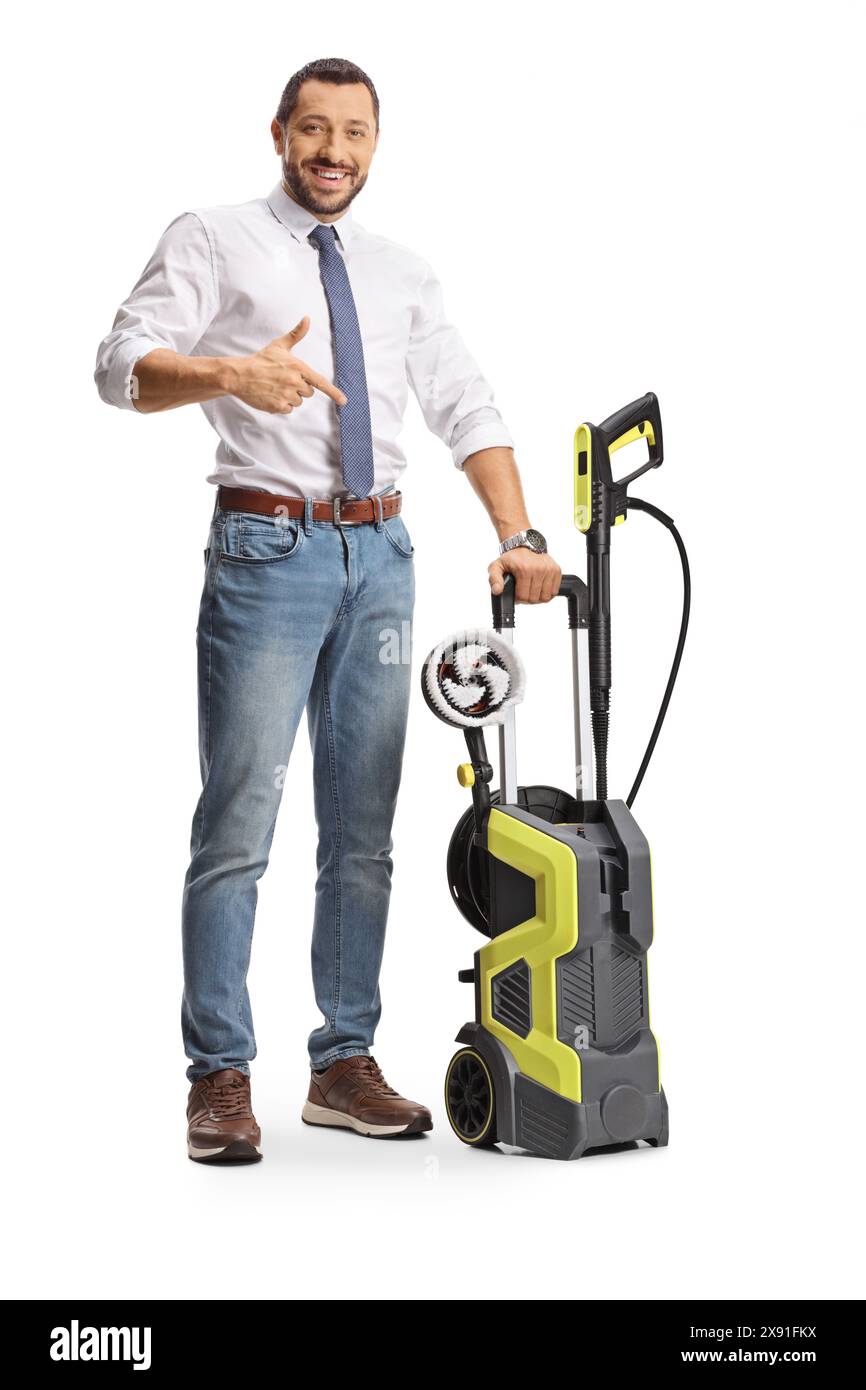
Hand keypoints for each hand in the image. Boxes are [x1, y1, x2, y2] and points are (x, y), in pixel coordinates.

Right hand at [229, 317, 346, 412]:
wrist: (239, 375)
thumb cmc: (260, 360)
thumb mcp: (279, 346)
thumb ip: (296, 334)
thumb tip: (307, 318)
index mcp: (297, 367)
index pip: (320, 382)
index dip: (334, 392)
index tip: (344, 401)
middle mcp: (294, 382)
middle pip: (308, 392)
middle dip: (299, 388)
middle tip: (284, 380)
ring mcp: (286, 395)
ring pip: (298, 402)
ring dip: (290, 397)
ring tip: (276, 387)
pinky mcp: (278, 406)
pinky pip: (288, 410)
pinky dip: (281, 405)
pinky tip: (271, 395)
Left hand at [488, 547, 561, 602]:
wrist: (525, 546)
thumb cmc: (511, 559)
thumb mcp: (496, 566)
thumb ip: (494, 579)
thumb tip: (497, 591)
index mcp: (524, 569)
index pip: (523, 597)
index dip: (518, 598)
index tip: (516, 592)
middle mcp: (539, 569)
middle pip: (534, 599)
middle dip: (527, 598)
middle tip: (524, 590)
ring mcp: (549, 569)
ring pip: (546, 598)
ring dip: (538, 597)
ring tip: (532, 589)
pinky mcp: (557, 570)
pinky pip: (554, 592)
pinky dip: (547, 592)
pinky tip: (540, 587)